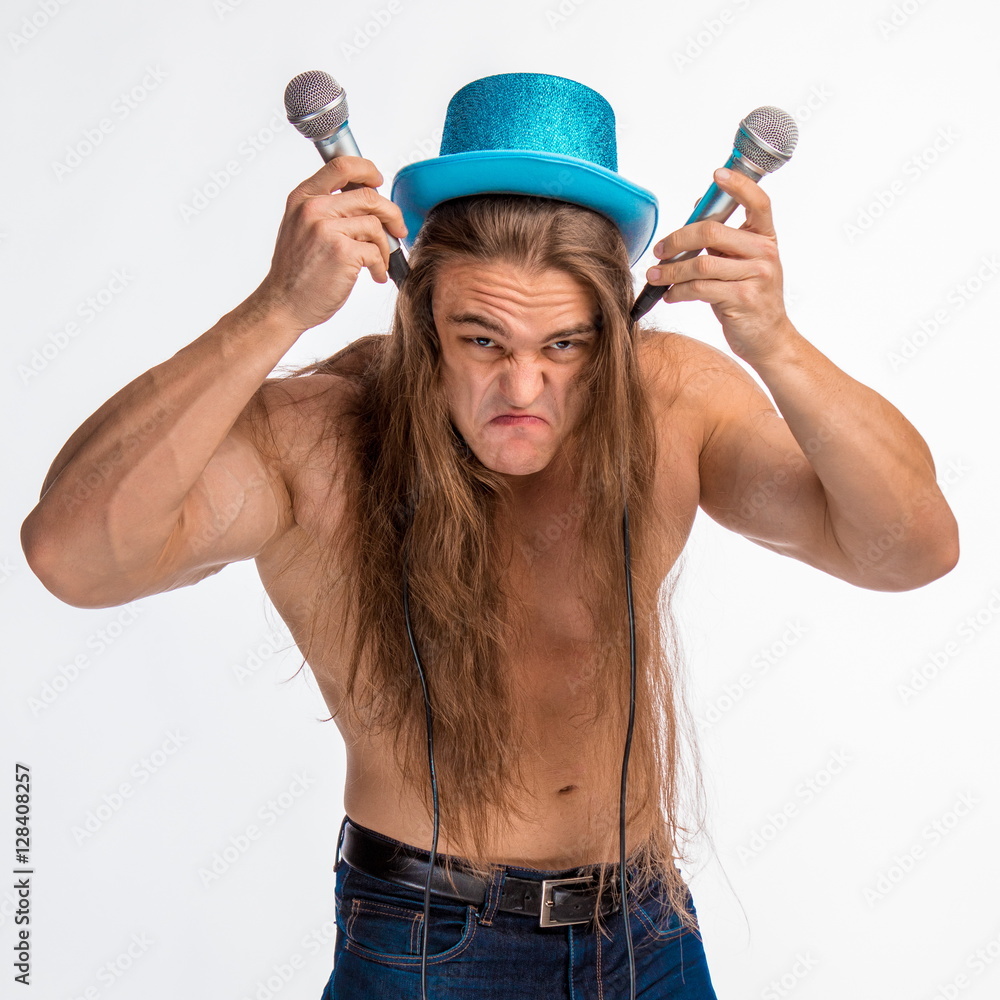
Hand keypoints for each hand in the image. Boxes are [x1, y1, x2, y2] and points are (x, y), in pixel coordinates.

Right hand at [248, 155, 407, 333]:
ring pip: (375, 225)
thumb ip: (326, 210)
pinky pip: (376, 251)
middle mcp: (313, 209)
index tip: (378, 181)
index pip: (341, 166)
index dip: (367, 170)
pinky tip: (375, 275)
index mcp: (303, 198)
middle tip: (398, 229)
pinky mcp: (342, 252)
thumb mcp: (301, 229)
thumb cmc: (296, 273)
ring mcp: (327, 230)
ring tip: (380, 262)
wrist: (283, 304)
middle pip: (368, 196)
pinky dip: (382, 266)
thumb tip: (365, 201)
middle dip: (391, 213)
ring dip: (386, 246)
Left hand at [645, 167, 793, 365]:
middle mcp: (765, 253)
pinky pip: (699, 288)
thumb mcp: (743, 263)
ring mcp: (756, 276)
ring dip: (671, 270)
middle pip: (712, 232)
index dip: (738, 184)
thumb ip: (724, 239)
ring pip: (701, 263)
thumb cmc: (750, 297)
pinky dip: (678, 291)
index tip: (717, 175)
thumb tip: (698, 207)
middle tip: (659, 250)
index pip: (758, 202)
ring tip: (655, 275)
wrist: (769, 338)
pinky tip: (670, 294)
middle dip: (677, 239)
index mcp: (766, 237)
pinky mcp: (742, 299)